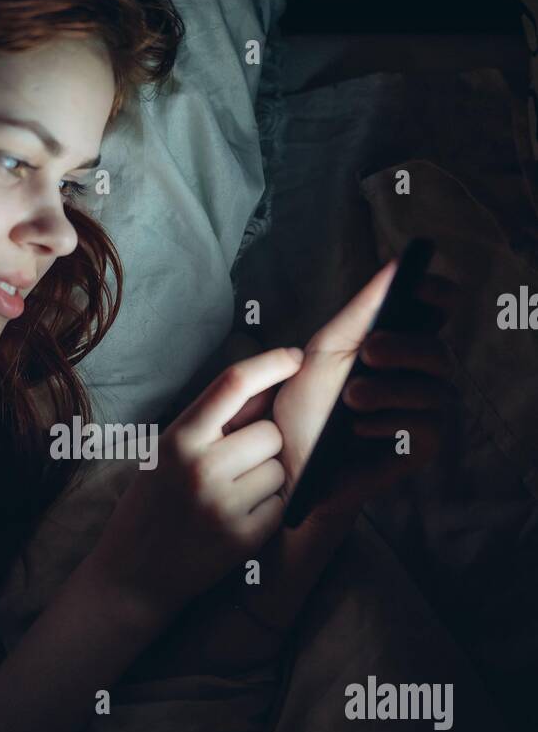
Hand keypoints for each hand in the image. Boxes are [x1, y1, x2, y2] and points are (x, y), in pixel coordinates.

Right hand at [86, 346, 304, 620]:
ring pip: (280, 468)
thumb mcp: (165, 454)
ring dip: (268, 478)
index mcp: (178, 439)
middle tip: (235, 467)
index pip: (234, 383)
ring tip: (232, 495)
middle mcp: (200, 468)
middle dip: (263, 445)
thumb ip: (212, 422)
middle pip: (270, 431)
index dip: (272, 363)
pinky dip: (268, 510)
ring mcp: (222, 504)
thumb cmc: (151, 506)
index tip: (295, 357)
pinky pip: (280, 504)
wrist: (131, 576)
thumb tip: (267, 383)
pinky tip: (237, 519)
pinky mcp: (242, 538)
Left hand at [271, 259, 459, 520]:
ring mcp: (425, 411)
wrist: (290, 468)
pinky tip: (359, 428)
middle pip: (437, 350)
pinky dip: (389, 421)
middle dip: (403, 347)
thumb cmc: (306, 408)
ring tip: (351, 398)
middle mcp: (420, 375)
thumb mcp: (324, 351)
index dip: (438, 293)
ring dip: (387, 390)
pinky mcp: (422, 447)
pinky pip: (424, 425)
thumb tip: (398, 263)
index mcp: (399, 345)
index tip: (422, 285)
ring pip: (431, 389)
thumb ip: (361, 310)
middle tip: (369, 351)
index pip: (439, 310)